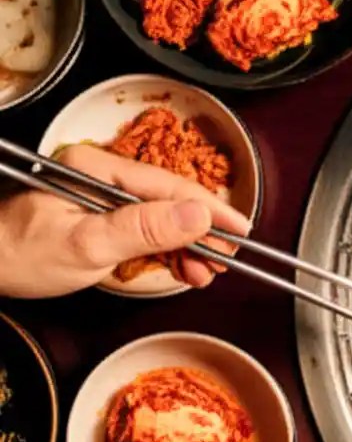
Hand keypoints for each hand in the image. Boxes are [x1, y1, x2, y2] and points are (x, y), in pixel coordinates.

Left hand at [0, 144, 250, 298]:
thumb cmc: (19, 255)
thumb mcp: (87, 246)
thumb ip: (144, 229)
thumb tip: (198, 214)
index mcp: (96, 169)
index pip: (168, 185)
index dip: (209, 208)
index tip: (240, 229)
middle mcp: (102, 176)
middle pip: (169, 200)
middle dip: (201, 232)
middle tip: (224, 261)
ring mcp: (102, 197)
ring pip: (161, 217)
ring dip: (187, 245)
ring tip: (204, 272)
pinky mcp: (101, 218)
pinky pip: (146, 230)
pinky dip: (168, 249)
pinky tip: (182, 266)